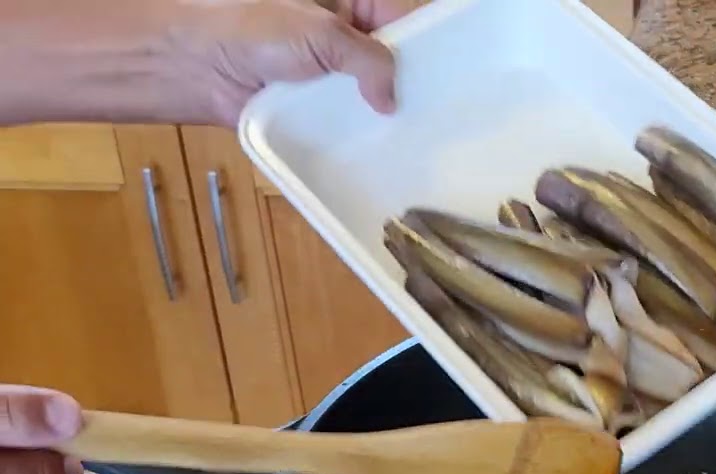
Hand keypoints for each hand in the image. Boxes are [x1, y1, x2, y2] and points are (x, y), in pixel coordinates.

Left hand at [171, 0, 414, 125]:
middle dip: (406, 81)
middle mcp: (341, 32)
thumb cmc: (251, 30)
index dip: (423, 42)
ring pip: (369, 92)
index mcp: (347, 0)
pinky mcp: (314, 104)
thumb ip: (368, 59)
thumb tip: (392, 100)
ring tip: (415, 134)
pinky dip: (357, 130)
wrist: (194, 65)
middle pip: (389, 58)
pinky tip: (381, 146)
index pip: (400, 17)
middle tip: (437, 110)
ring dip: (382, 111)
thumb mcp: (319, 33)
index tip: (450, 72)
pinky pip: (346, 117)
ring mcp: (328, 71)